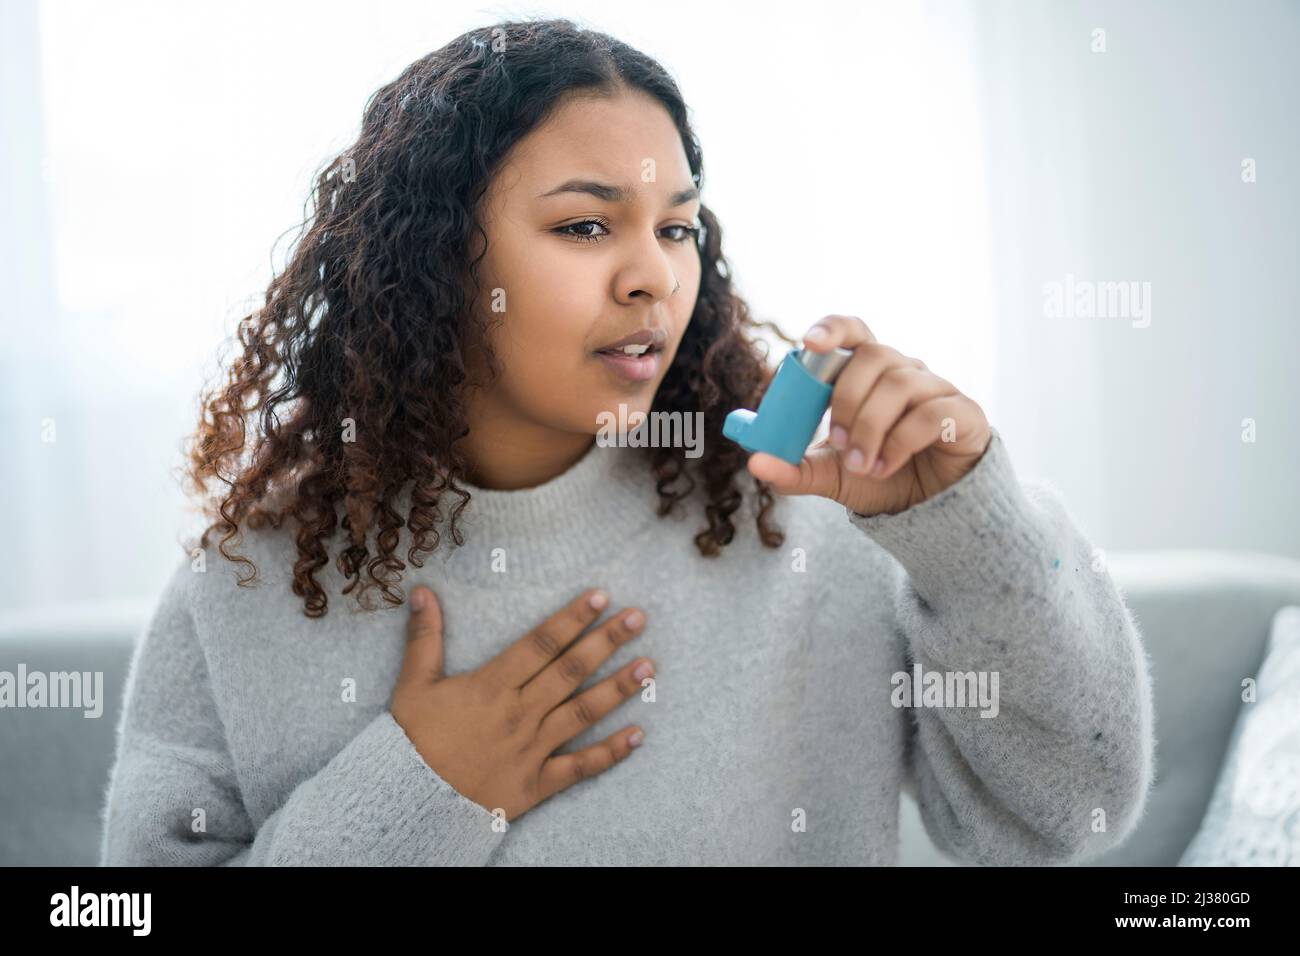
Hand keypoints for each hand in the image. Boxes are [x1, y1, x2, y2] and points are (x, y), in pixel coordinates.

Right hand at [390, 587, 651, 821]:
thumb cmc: (411, 741)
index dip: (572, 618)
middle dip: (607, 642)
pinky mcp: (537, 783)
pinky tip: (637, 735)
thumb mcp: (413, 684)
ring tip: (649, 667)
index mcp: (491, 686)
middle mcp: (518, 713)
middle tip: (638, 618)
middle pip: (570, 671)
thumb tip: (423, 590)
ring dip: (618, 690)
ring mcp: (531, 749)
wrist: (407, 803)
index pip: (540, 644)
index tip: (601, 596)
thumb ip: (424, 636)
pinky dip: (610, 753)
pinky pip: (579, 767)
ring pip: (582, 714)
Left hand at [745, 315, 992, 516]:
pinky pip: (929, 414)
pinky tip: (886, 466)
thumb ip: (794, 468)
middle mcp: (905, 370)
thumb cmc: (879, 477)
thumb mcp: (830, 476)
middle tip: (837, 441)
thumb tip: (755, 462)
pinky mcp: (964, 414)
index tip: (810, 343)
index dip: (833, 329)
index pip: (853, 331)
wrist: (929, 512)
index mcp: (869, 373)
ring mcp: (937, 389)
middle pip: (873, 356)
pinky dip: (900, 443)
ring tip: (862, 466)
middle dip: (847, 399)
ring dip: (871, 428)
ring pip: (900, 384)